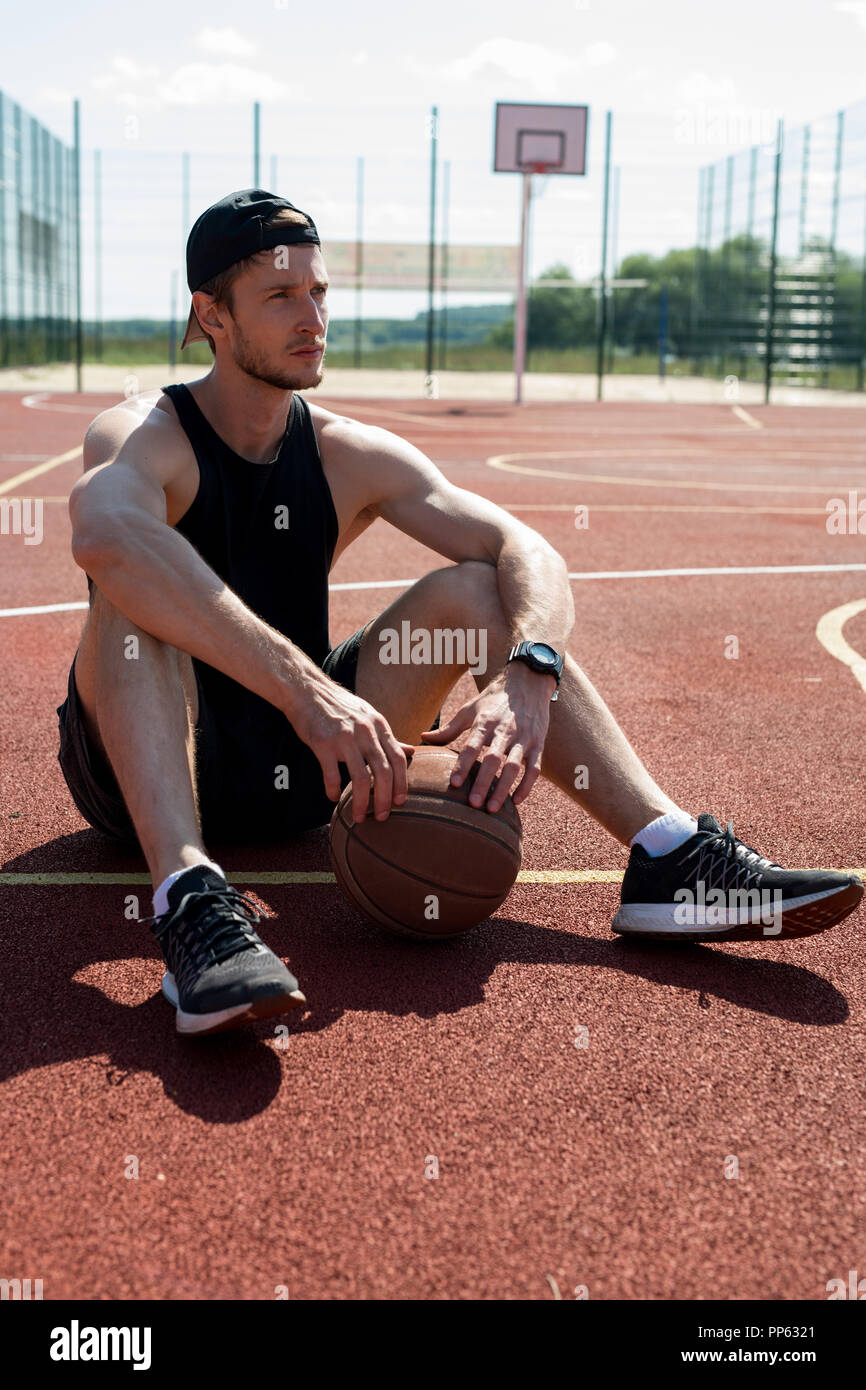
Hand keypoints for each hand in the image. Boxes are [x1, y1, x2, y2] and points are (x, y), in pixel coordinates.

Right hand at [286, 675, 413, 823]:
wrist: (307, 691)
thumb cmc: (340, 707)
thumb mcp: (370, 717)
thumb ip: (389, 738)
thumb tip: (411, 751)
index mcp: (379, 726)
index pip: (398, 759)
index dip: (402, 783)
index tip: (400, 802)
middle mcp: (365, 732)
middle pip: (383, 772)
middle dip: (385, 799)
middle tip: (383, 817)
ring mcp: (344, 737)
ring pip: (360, 778)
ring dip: (361, 802)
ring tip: (360, 817)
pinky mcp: (323, 743)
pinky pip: (331, 774)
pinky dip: (332, 790)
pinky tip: (333, 798)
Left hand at [419, 664, 553, 812]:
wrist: (528, 682)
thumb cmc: (493, 699)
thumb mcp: (469, 710)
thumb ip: (448, 729)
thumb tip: (422, 738)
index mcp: (485, 722)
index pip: (472, 746)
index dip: (463, 765)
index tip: (454, 784)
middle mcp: (504, 730)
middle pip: (493, 760)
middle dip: (484, 783)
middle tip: (473, 805)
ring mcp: (524, 738)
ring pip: (515, 767)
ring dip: (504, 789)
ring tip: (492, 809)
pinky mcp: (538, 744)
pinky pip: (534, 769)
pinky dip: (527, 786)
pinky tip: (516, 801)